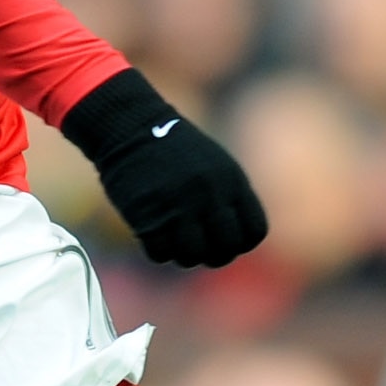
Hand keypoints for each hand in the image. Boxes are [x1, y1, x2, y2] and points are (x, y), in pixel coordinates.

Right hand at [59, 67, 267, 266]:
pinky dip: (158, 251)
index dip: (240, 243)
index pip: (253, 233)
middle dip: (213, 255)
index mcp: (232, 182)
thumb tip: (236, 241)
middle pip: (224, 250)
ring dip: (183, 255)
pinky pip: (160, 254)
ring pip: (192, 257)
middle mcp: (210, 197)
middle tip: (200, 248)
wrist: (132, 128)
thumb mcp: (216, 165)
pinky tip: (154, 235)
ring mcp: (179, 208)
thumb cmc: (175, 150)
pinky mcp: (148, 217)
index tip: (225, 239)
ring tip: (175, 241)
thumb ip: (229, 199)